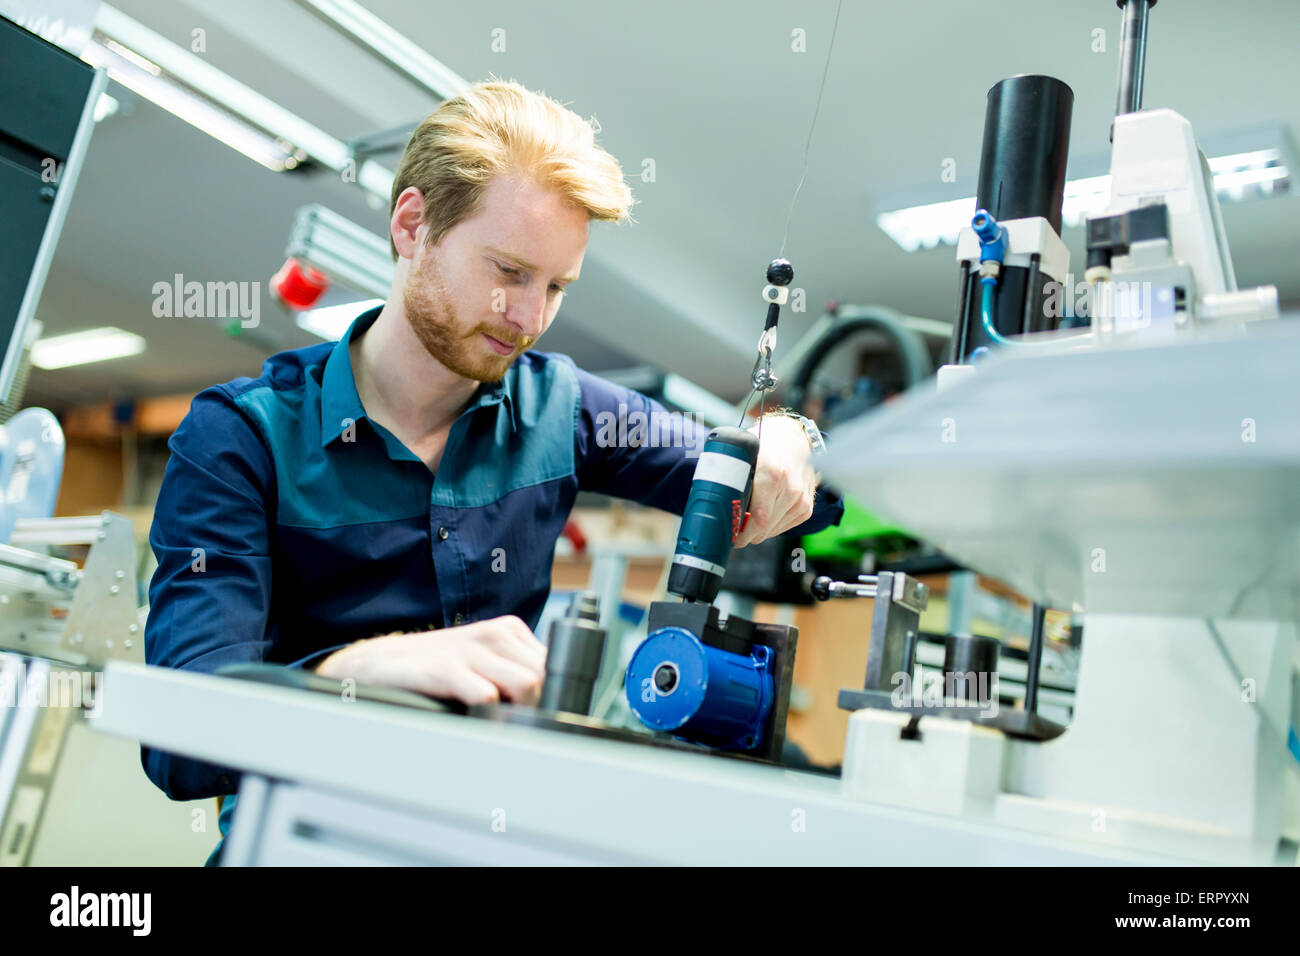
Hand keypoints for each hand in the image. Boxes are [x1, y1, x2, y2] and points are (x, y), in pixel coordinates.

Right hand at [315, 615, 545, 705]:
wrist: (380, 662)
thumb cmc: (436, 666)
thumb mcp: (482, 660)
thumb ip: (515, 672)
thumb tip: (551, 702)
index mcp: (508, 630)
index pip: (556, 665)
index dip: (549, 693)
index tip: (530, 709)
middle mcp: (495, 635)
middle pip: (545, 677)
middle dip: (535, 705)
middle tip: (510, 720)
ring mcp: (471, 650)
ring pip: (526, 685)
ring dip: (515, 711)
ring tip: (495, 721)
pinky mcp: (446, 669)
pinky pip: (487, 697)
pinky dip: (487, 716)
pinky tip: (473, 719)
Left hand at [733, 414, 815, 547]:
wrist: (795, 438)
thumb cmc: (764, 446)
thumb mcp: (745, 455)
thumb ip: (731, 477)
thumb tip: (714, 504)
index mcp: (772, 474)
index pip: (758, 518)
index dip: (741, 533)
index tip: (728, 535)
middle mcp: (790, 488)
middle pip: (764, 528)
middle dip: (745, 534)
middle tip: (732, 531)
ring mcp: (801, 499)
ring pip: (772, 530)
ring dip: (758, 531)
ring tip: (747, 519)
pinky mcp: (806, 507)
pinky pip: (783, 527)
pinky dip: (770, 526)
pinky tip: (763, 514)